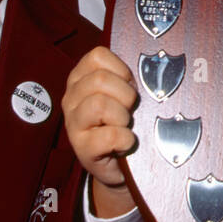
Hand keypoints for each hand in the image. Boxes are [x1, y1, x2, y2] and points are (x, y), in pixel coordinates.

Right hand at [62, 46, 137, 217]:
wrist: (120, 165)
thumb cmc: (123, 123)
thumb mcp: (123, 95)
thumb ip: (127, 78)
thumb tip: (151, 65)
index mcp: (81, 79)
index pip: (97, 57)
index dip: (121, 70)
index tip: (129, 85)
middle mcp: (72, 98)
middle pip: (99, 79)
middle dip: (125, 94)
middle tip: (130, 110)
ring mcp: (73, 123)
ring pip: (99, 104)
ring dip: (122, 116)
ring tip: (125, 126)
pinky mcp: (82, 148)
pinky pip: (109, 135)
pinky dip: (125, 139)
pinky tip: (125, 143)